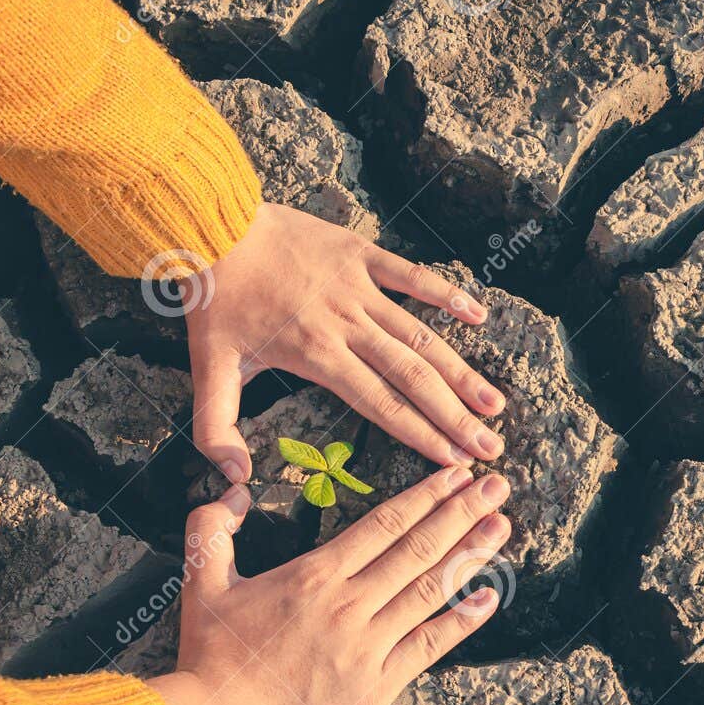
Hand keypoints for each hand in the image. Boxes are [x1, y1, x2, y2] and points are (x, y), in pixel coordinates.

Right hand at [145, 465, 512, 704]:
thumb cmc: (209, 659)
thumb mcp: (203, 583)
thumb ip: (213, 530)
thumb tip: (234, 493)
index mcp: (314, 576)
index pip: (383, 525)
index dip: (425, 497)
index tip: (456, 476)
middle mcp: (349, 604)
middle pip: (417, 548)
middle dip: (461, 513)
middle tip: (496, 487)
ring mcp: (367, 646)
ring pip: (430, 590)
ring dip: (469, 555)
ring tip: (501, 527)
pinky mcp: (377, 686)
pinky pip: (427, 646)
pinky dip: (461, 621)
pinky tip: (488, 598)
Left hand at [183, 202, 506, 480]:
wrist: (214, 227)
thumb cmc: (215, 302)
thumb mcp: (208, 370)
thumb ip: (218, 429)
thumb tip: (235, 478)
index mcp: (318, 355)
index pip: (381, 405)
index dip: (421, 434)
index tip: (454, 460)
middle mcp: (347, 325)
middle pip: (413, 377)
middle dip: (456, 416)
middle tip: (490, 447)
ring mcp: (358, 288)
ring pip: (421, 336)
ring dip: (461, 371)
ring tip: (494, 403)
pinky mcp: (361, 255)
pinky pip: (413, 276)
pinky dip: (447, 295)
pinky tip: (478, 317)